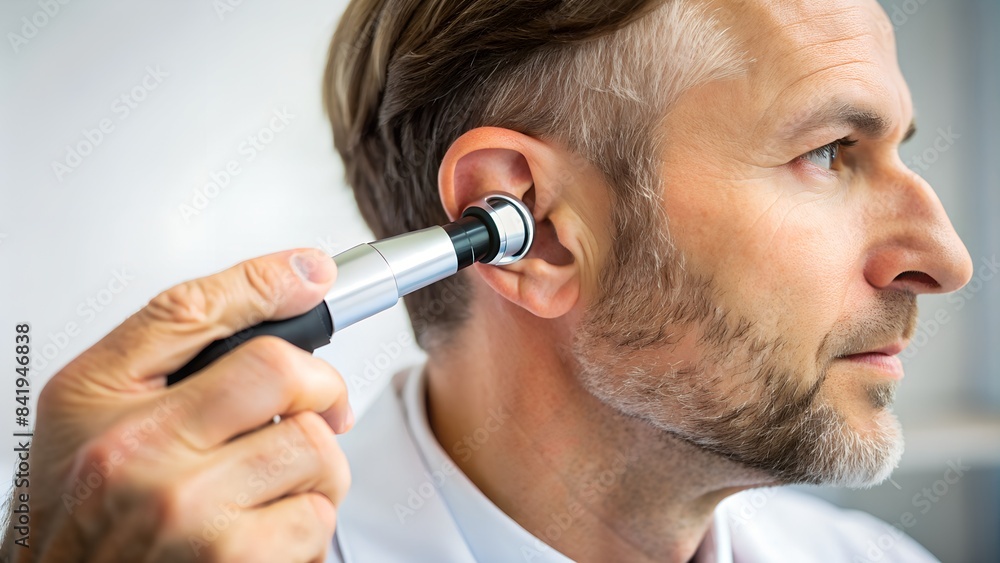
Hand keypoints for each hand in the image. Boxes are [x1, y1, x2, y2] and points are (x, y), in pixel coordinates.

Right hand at [3, 249, 351, 561]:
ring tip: (270, 480)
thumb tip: (297, 276)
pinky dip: (306, 524)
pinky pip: (318, 522)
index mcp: (107, 405)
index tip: (313, 275)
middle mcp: (147, 460)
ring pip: (319, 455)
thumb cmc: (78, 506)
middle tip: (310, 409)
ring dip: (314, 467)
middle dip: (319, 391)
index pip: (209, 318)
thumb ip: (183, 329)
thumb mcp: (91, 400)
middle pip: (289, 382)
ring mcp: (195, 520)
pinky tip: (263, 527)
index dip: (274, 285)